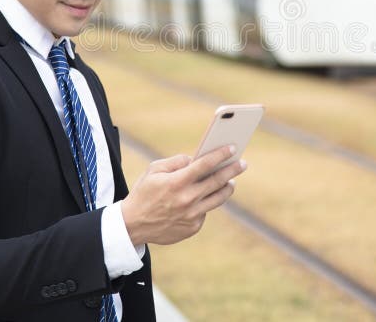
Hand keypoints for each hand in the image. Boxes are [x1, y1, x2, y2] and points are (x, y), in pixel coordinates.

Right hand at [120, 145, 246, 245]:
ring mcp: (192, 215)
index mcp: (177, 182)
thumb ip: (176, 162)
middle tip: (242, 163)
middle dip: (232, 170)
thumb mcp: (153, 170)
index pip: (205, 164)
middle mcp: (187, 199)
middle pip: (217, 181)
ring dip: (227, 187)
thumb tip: (194, 159)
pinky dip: (206, 202)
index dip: (220, 155)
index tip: (232, 148)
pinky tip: (205, 198)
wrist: (133, 225)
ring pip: (218, 198)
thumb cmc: (143, 193)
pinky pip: (205, 211)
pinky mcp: (193, 227)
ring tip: (231, 181)